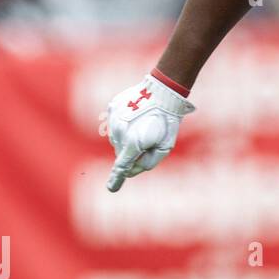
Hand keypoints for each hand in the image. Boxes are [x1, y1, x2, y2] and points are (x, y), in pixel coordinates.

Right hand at [105, 73, 194, 191]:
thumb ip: (149, 162)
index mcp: (133, 143)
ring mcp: (113, 120)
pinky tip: (137, 115)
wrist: (163, 90)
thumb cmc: (167, 120)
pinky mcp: (112, 109)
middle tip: (149, 138)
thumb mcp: (165, 145)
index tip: (111, 188)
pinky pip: (115, 124)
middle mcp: (119, 132)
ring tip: (144, 124)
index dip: (117, 179)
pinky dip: (124, 124)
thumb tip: (132, 172)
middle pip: (121, 153)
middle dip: (132, 152)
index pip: (122, 166)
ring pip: (117, 139)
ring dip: (128, 137)